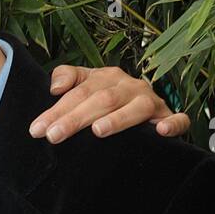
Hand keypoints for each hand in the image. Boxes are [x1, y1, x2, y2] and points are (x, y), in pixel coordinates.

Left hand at [29, 65, 189, 142]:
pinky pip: (176, 120)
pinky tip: (160, 132)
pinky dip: (171, 124)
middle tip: (55, 135)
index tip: (37, 129)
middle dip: (77, 118)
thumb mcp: (87, 86)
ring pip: (135, 108)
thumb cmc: (109, 101)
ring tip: (98, 131)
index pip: (78, 92)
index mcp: (107, 78)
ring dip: (117, 119)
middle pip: (102, 99)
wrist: (147, 112)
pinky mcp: (169, 118)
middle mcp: (129, 86)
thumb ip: (68, 79)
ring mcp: (151, 102)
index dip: (57, 110)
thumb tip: (54, 86)